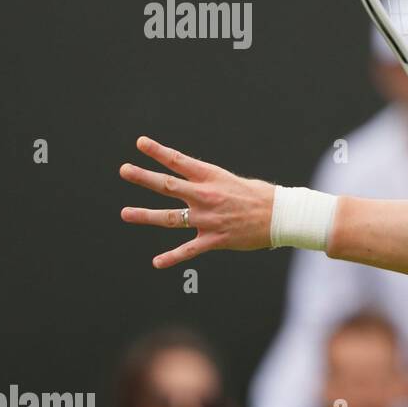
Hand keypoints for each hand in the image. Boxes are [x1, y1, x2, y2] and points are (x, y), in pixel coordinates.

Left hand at [119, 136, 274, 268]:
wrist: (282, 216)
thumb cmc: (262, 197)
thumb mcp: (233, 182)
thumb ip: (211, 184)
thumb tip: (194, 186)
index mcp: (212, 178)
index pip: (180, 161)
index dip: (158, 152)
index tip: (140, 143)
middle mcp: (206, 196)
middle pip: (168, 185)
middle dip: (143, 177)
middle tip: (124, 170)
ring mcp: (208, 219)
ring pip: (170, 217)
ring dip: (145, 215)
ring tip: (125, 213)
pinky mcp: (215, 239)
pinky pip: (188, 250)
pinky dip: (171, 258)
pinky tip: (156, 262)